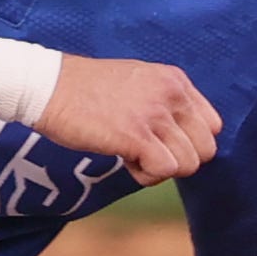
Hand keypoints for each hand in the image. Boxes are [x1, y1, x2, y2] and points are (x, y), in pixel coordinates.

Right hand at [43, 55, 221, 182]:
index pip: (212, 125)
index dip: (188, 141)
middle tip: (146, 152)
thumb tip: (182, 137)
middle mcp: (170, 95)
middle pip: (205, 149)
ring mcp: (154, 115)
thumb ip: (164, 101)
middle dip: (178, 159)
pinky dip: (146, 175)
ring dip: (160, 168)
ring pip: (188, 164)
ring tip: (132, 155)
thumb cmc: (83, 88)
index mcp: (174, 80)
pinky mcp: (135, 136)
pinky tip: (125, 161)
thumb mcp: (136, 81)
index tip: (160, 141)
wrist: (44, 85)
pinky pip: (164, 170)